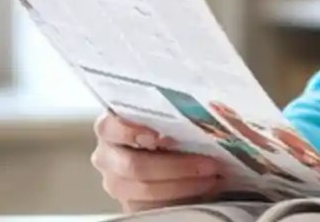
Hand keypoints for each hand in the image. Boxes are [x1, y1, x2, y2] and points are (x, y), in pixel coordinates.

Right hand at [91, 111, 223, 212]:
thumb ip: (172, 114)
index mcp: (109, 127)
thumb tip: (204, 112)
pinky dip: (183, 198)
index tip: (162, 136)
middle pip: (135, 166)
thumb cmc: (169, 128)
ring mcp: (116, 184)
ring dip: (185, 184)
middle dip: (177, 166)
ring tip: (213, 176)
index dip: (133, 131)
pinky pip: (154, 207)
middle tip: (209, 163)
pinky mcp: (131, 206)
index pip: (112, 127)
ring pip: (147, 190)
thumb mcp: (167, 116)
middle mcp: (107, 156)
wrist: (169, 155)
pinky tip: (205, 187)